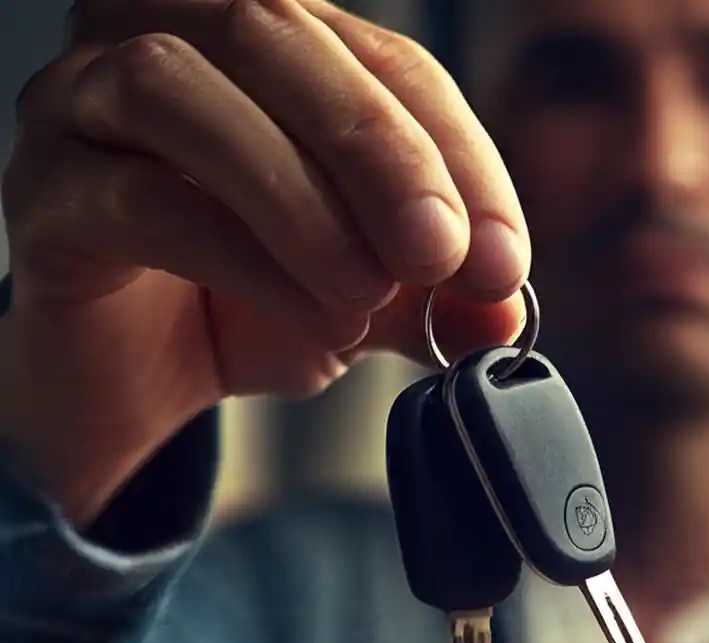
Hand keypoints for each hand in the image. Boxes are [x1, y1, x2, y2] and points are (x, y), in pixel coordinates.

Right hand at [0, 0, 526, 524]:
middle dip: (380, 152)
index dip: (458, 154)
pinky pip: (140, 197)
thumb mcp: (378, 293)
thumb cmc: (257, 305)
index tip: (504, 261)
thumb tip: (505, 314)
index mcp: (273, 46)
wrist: (143, 384)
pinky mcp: (44, 192)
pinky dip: (245, 261)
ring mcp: (84, 103)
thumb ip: (439, 291)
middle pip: (276, 32)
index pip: (385, 59)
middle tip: (440, 257)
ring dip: (300, 199)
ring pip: (182, 87)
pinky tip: (310, 326)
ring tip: (366, 297)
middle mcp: (167, 39)